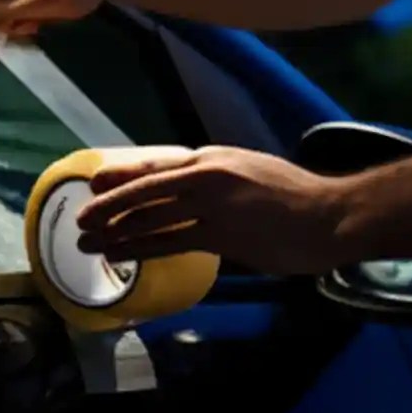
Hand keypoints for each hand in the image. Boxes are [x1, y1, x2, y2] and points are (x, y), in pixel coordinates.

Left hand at [74, 146, 352, 275]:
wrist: (330, 215)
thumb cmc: (296, 199)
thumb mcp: (251, 172)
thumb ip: (218, 179)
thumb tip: (188, 190)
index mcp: (213, 157)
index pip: (157, 165)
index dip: (123, 175)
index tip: (96, 182)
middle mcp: (207, 173)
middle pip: (145, 188)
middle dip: (108, 204)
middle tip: (81, 217)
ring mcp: (212, 203)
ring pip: (150, 216)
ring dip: (114, 231)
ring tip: (88, 242)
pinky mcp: (220, 233)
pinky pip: (168, 241)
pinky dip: (139, 248)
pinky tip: (120, 255)